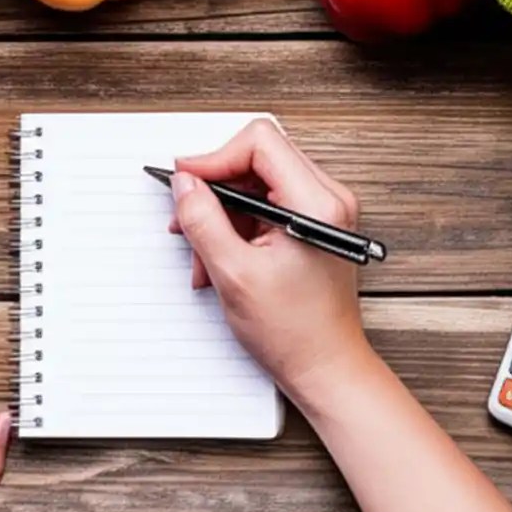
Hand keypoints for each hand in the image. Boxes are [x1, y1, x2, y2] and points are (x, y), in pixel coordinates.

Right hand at [169, 119, 369, 400]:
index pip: (259, 143)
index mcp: (316, 204)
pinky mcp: (313, 227)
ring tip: (205, 255)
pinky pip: (265, 207)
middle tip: (187, 218)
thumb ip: (203, 220)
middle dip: (215, 190)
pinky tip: (221, 260)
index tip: (185, 183)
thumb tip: (185, 184)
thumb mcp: (234, 274)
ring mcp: (322, 212)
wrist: (326, 368)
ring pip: (257, 184)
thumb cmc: (295, 333)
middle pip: (257, 159)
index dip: (214, 158)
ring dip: (221, 214)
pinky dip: (236, 228)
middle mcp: (327, 200)